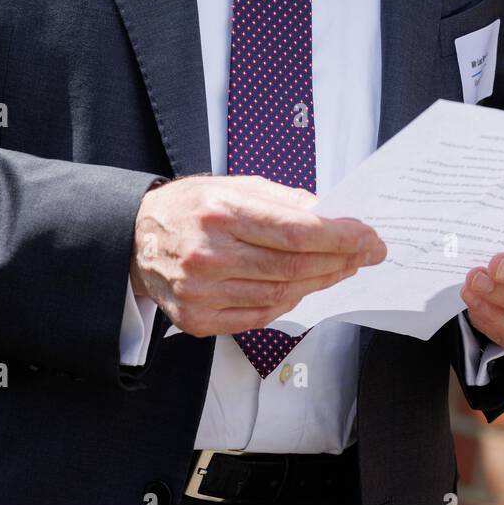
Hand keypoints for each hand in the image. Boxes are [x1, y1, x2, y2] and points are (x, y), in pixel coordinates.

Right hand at [129, 174, 386, 336]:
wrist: (136, 239)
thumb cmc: (190, 207)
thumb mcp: (233, 185)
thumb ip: (284, 200)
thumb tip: (331, 214)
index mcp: (220, 212)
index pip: (294, 231)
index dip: (339, 237)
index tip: (368, 236)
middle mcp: (209, 254)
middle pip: (293, 266)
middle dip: (340, 260)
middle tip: (366, 253)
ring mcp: (201, 292)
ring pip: (281, 294)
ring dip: (321, 282)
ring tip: (342, 267)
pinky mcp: (198, 318)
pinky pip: (259, 315)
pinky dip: (289, 302)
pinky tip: (305, 286)